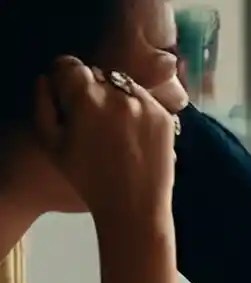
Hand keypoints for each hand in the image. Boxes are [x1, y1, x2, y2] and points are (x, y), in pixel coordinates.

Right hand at [33, 56, 177, 224]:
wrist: (133, 206)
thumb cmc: (87, 179)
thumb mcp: (52, 144)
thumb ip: (43, 105)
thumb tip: (47, 79)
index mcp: (86, 98)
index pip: (70, 66)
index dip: (65, 79)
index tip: (66, 94)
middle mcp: (119, 95)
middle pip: (99, 75)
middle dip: (92, 89)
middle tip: (90, 116)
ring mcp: (146, 105)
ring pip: (125, 85)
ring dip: (117, 97)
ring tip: (113, 128)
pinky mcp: (165, 117)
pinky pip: (146, 101)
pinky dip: (138, 110)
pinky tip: (132, 135)